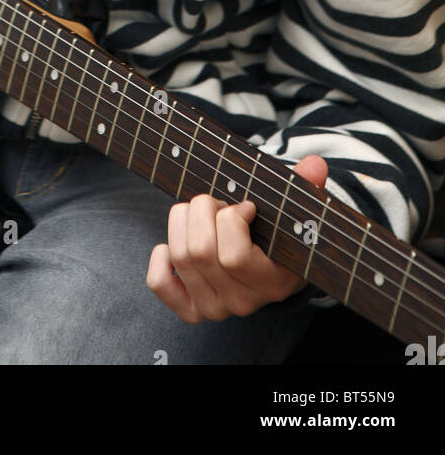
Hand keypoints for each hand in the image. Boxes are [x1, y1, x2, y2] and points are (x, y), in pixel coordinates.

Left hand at [146, 155, 328, 321]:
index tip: (244, 206)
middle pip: (200, 251)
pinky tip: (176, 241)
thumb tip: (316, 165)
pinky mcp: (191, 309)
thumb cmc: (278, 236)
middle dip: (203, 211)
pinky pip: (160, 282)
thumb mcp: (294, 215)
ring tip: (202, 215)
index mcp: (273, 283)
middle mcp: (243, 302)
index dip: (231, 219)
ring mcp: (215, 309)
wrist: (270, 270)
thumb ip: (306, 187)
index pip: (234, 256)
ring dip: (183, 221)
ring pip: (180, 256)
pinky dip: (160, 256)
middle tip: (217, 204)